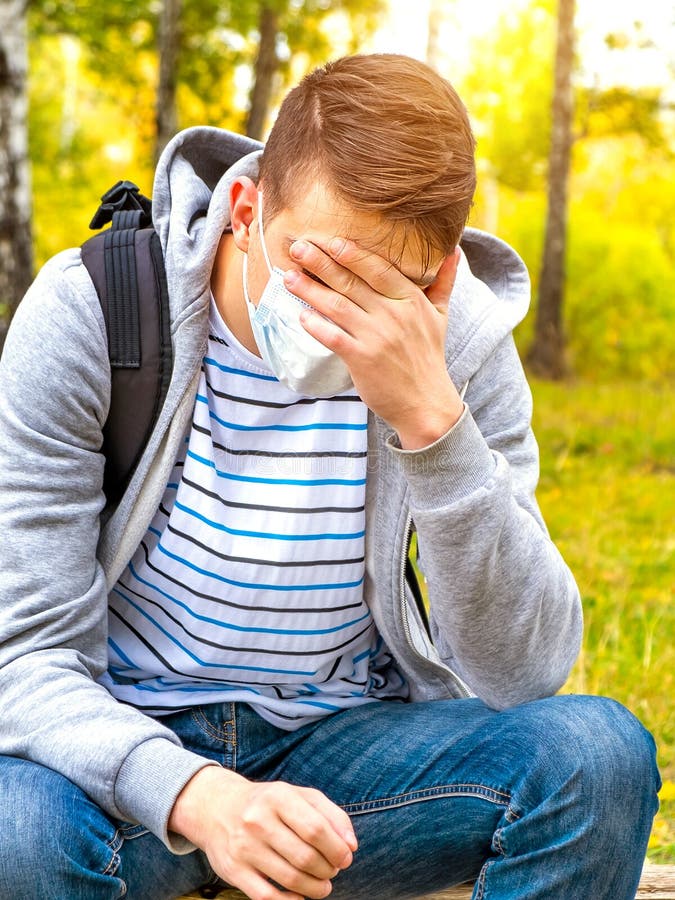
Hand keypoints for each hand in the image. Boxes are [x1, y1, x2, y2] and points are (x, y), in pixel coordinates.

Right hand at [168, 766, 356, 899]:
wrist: (217, 807)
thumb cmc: (269, 802)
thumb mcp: (298, 795)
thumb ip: (330, 814)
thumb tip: (351, 845)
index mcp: (278, 797)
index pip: (316, 828)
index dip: (337, 848)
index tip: (345, 858)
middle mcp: (258, 820)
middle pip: (305, 857)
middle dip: (328, 870)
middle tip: (332, 871)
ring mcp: (244, 847)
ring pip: (290, 879)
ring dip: (315, 888)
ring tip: (322, 886)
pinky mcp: (233, 871)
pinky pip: (267, 897)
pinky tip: (301, 897)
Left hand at [284, 239, 463, 448]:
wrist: (426, 404)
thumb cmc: (429, 357)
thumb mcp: (440, 316)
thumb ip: (443, 282)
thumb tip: (453, 252)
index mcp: (411, 300)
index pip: (378, 269)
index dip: (353, 254)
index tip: (330, 240)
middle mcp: (393, 315)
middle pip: (351, 282)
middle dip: (321, 263)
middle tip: (298, 247)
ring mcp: (377, 337)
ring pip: (337, 306)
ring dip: (310, 290)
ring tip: (289, 277)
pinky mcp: (362, 359)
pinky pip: (333, 337)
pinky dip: (315, 325)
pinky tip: (300, 315)